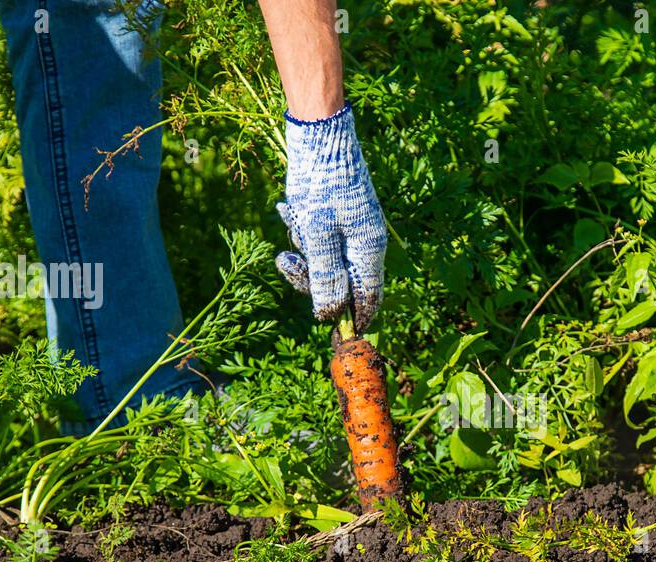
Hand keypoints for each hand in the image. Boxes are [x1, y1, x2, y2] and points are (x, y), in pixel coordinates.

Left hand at [276, 104, 386, 332]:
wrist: (320, 133)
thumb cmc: (320, 182)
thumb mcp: (317, 233)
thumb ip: (325, 276)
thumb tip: (328, 314)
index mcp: (369, 249)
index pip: (368, 299)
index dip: (351, 318)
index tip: (330, 332)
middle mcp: (366, 242)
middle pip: (342, 282)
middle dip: (311, 277)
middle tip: (286, 262)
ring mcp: (353, 229)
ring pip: (326, 261)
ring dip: (304, 249)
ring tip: (292, 217)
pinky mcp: (338, 217)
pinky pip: (319, 240)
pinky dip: (304, 231)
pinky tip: (292, 209)